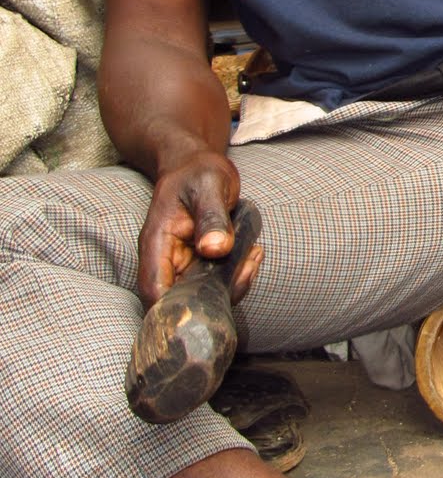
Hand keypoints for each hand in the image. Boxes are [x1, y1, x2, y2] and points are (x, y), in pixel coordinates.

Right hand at [137, 150, 261, 309]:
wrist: (196, 167)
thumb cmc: (197, 172)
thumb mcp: (209, 185)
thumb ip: (212, 216)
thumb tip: (216, 249)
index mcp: (156, 245)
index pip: (154, 291)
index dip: (173, 310)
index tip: (208, 304)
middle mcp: (165, 262)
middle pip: (180, 302)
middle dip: (217, 295)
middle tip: (247, 264)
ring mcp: (182, 267)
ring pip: (203, 297)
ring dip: (233, 284)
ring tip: (253, 252)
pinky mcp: (200, 268)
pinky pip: (217, 284)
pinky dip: (238, 276)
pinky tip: (253, 251)